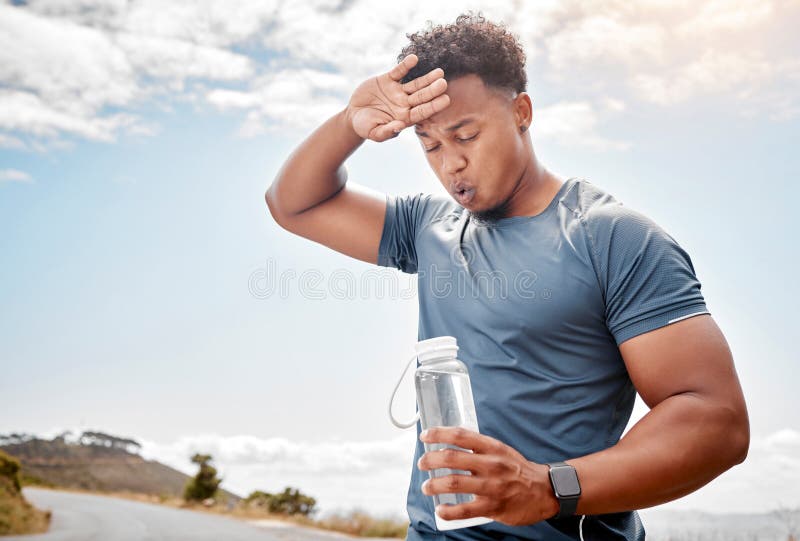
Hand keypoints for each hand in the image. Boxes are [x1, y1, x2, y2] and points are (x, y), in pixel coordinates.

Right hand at [345, 54, 449, 141]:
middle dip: (433, 90)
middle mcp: (405, 103)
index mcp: (405, 117)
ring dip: (427, 78)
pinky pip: (399, 71)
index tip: (445, 100)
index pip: (423, 111)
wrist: (354, 115)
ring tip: (439, 72)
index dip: (434, 106)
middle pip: (422, 96)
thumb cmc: (365, 127)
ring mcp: (398, 91)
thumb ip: (387, 132)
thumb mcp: (374, 133)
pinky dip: (406, 65)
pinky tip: (413, 59)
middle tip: (443, 83)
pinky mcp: (388, 80)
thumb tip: (399, 127)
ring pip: (415, 83)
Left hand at [418, 426, 558, 526]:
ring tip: (427, 487)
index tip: (425, 435)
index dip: (438, 434)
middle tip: (422, 463)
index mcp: (492, 447)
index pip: (460, 435)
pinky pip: (464, 510)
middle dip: (430, 460)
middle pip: (451, 458)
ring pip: (454, 483)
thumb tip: (449, 443)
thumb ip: (478, 447)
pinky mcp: (493, 507)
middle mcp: (491, 464)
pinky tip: (440, 509)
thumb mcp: (500, 450)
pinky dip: (447, 511)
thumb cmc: (517, 469)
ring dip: (434, 485)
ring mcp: (491, 486)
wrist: (544, 491)